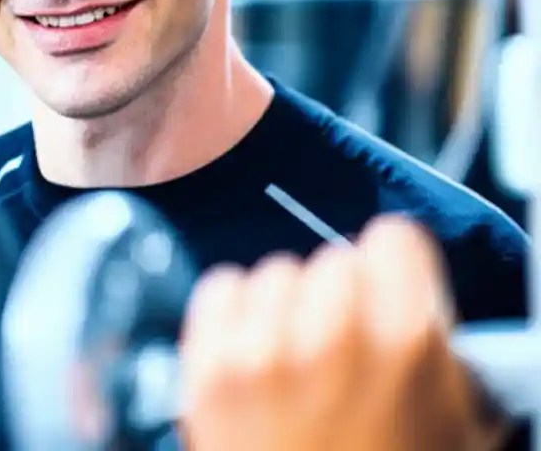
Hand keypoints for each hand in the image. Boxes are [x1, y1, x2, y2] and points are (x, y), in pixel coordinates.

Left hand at [178, 215, 503, 450]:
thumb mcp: (450, 417)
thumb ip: (434, 344)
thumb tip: (410, 290)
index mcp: (406, 342)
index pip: (394, 238)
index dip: (392, 266)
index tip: (387, 285)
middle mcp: (330, 335)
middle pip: (331, 257)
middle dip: (340, 295)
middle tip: (343, 341)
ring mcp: (261, 351)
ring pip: (275, 271)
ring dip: (287, 305)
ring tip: (296, 355)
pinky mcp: (206, 368)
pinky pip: (220, 287)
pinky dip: (234, 310)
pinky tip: (253, 347)